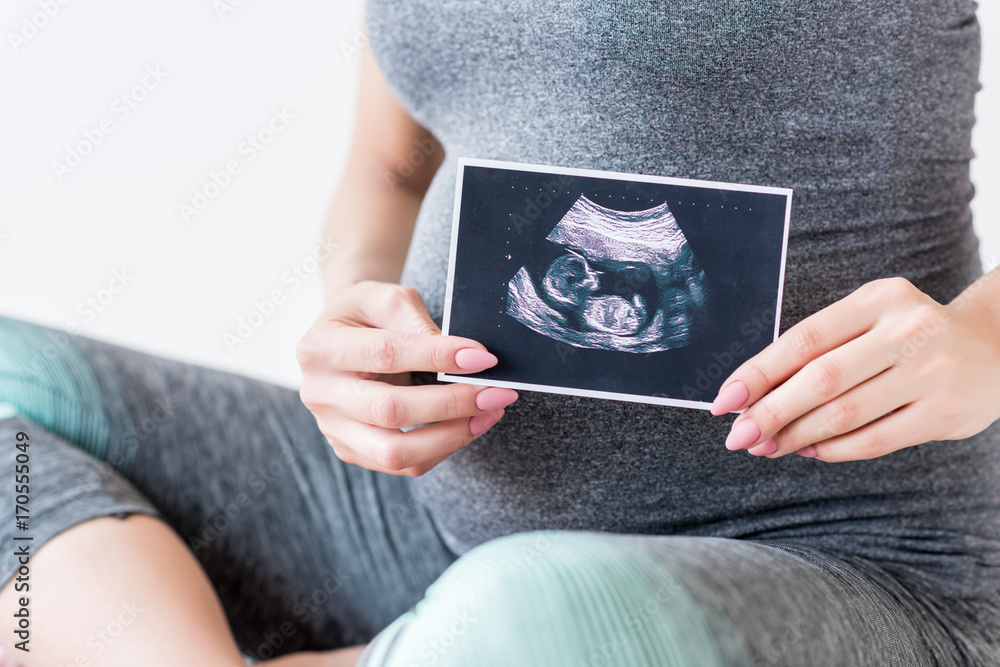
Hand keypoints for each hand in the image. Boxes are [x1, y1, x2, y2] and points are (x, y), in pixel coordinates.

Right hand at [296, 281, 517, 475]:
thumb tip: (464, 360)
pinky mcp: (352, 451)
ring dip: (452, 436)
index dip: (437, 357)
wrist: (341, 335)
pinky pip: (403, 464)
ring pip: (395, 452)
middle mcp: (319, 394)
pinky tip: (471, 425)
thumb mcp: (387, 298)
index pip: (385, 355)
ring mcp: (332, 429)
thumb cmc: (367, 313)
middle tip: (497, 392)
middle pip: (390, 411)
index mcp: (319, 348)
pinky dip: (443, 449)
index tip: (483, 358)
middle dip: (452, 403)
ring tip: (490, 413)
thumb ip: (418, 323)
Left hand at [710, 276, 999, 461]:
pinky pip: (875, 439)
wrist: (995, 347)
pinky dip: (833, 449)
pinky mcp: (944, 413)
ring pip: (845, 413)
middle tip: (738, 436)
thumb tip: (753, 396)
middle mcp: (907, 331)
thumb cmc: (908, 335)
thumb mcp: (870, 321)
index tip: (724, 400)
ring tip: (767, 446)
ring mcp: (930, 373)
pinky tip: (809, 449)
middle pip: (820, 379)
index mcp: (878, 299)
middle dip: (770, 412)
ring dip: (796, 435)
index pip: (804, 339)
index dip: (759, 372)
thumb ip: (820, 350)